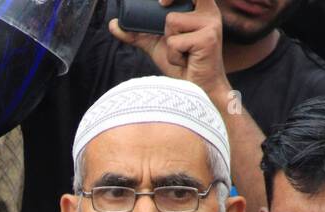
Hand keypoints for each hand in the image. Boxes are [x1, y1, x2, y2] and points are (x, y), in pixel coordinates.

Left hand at [108, 0, 230, 102]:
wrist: (196, 90)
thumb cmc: (181, 65)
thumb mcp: (156, 45)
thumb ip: (137, 33)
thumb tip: (113, 24)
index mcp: (201, 9)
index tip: (161, 3)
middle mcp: (209, 13)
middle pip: (177, 5)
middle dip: (168, 19)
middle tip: (168, 22)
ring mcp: (211, 25)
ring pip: (171, 22)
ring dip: (169, 44)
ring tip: (182, 54)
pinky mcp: (208, 39)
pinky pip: (174, 42)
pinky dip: (173, 56)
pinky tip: (187, 61)